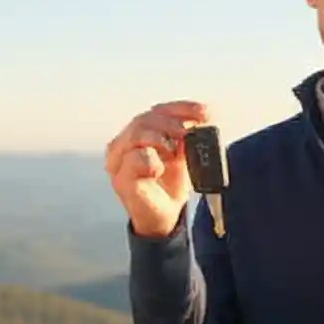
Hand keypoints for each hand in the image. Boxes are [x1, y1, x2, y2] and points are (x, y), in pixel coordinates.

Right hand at [105, 101, 209, 236]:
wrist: (164, 216)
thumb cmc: (169, 183)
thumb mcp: (183, 153)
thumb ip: (189, 134)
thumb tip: (204, 117)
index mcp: (139, 133)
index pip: (157, 111)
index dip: (181, 108)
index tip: (203, 112)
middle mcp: (124, 144)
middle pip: (145, 119)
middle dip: (171, 123)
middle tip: (189, 132)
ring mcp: (119, 161)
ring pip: (136, 134)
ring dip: (160, 138)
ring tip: (173, 152)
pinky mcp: (121, 180)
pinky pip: (134, 159)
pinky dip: (150, 160)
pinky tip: (158, 169)